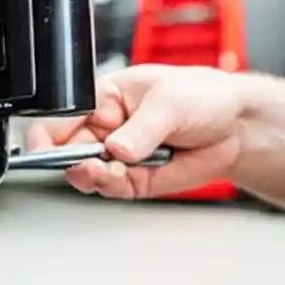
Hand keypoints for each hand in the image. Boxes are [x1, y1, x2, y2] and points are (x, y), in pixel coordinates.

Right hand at [24, 64, 248, 198]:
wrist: (237, 126)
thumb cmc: (203, 97)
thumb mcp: (170, 102)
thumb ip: (141, 128)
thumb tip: (116, 149)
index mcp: (103, 100)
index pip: (61, 118)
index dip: (48, 136)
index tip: (47, 149)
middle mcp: (105, 129)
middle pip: (67, 151)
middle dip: (71, 160)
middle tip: (87, 162)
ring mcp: (118, 156)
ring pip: (86, 174)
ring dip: (92, 176)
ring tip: (108, 170)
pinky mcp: (134, 179)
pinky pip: (110, 188)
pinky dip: (110, 186)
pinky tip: (120, 176)